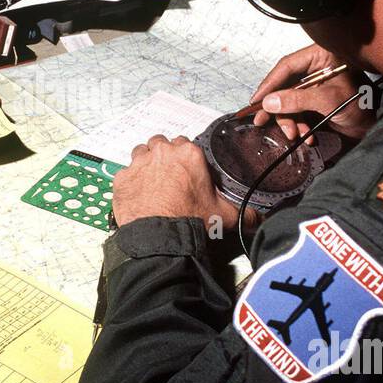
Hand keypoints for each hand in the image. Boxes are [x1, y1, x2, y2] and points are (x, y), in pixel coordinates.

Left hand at [112, 135, 257, 232]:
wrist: (161, 237)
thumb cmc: (191, 221)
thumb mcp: (224, 215)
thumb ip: (245, 213)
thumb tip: (259, 218)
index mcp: (188, 154)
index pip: (186, 144)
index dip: (185, 158)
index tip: (186, 172)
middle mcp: (162, 152)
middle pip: (161, 144)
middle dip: (164, 157)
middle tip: (169, 177)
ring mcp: (139, 163)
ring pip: (141, 153)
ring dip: (146, 164)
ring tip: (152, 183)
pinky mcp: (122, 178)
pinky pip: (125, 173)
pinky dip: (130, 182)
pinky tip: (138, 195)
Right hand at [249, 44, 373, 141]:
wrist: (378, 126)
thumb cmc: (363, 104)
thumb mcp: (328, 100)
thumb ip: (298, 100)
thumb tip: (269, 102)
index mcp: (321, 56)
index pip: (287, 66)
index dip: (270, 83)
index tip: (257, 100)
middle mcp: (316, 69)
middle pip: (285, 85)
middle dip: (278, 108)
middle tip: (262, 121)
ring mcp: (316, 86)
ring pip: (289, 102)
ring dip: (290, 121)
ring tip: (294, 134)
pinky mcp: (316, 102)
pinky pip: (298, 112)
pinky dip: (299, 125)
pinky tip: (306, 136)